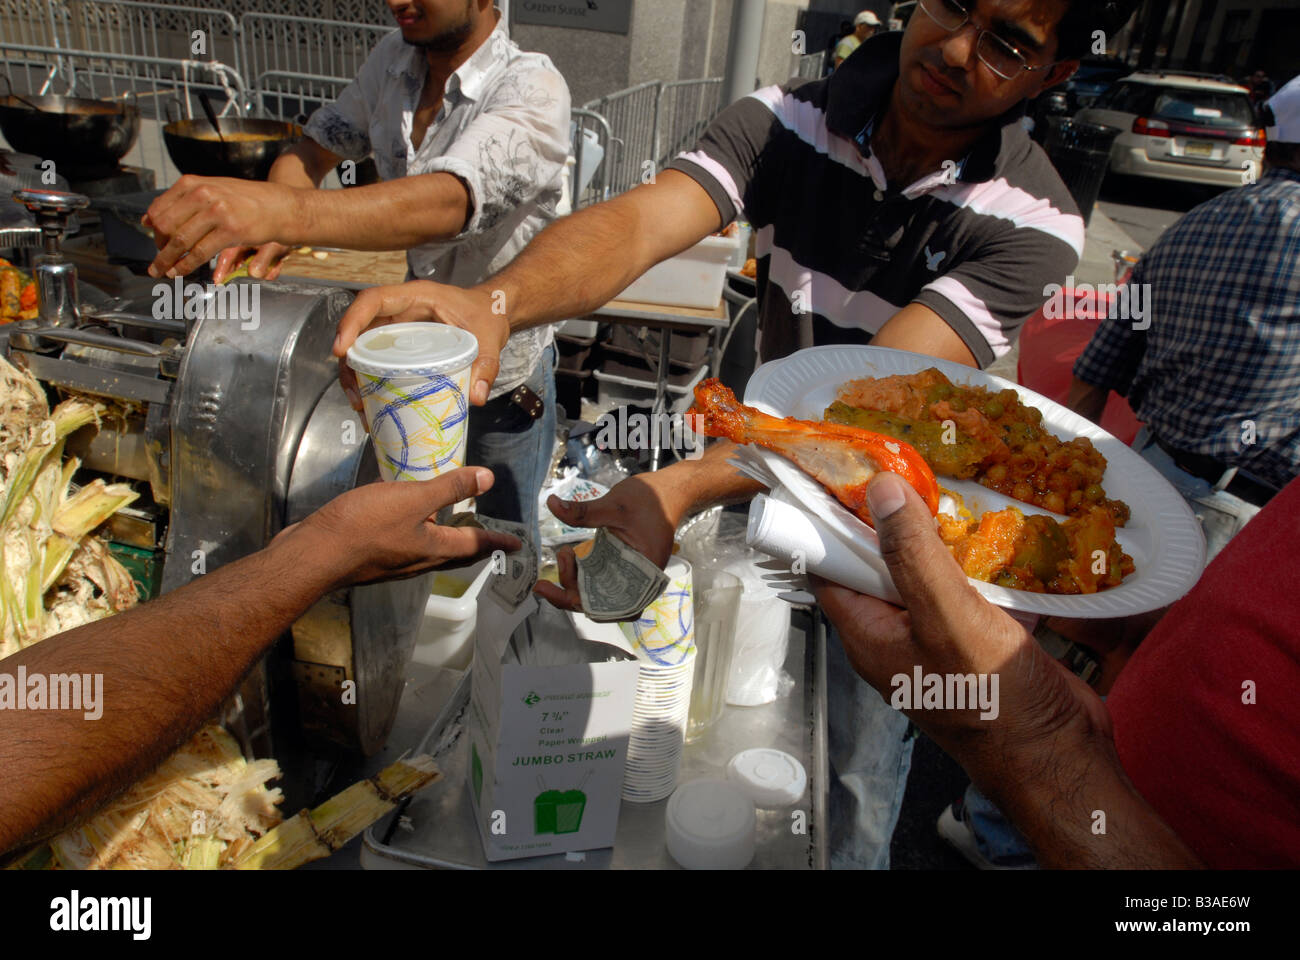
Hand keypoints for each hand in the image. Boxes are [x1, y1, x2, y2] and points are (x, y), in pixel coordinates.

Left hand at [143, 176, 297, 278]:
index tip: (155, 242)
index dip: (153, 229)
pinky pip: (200, 252)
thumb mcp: (211, 192)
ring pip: (181, 240)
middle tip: (158, 261)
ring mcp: (217, 211)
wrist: (280, 207)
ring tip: (161, 271)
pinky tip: (179, 273)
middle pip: (166, 225)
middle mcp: (202, 194)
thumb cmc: (245, 201)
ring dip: (166, 260)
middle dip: (158, 247)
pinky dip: (186, 265)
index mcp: (193, 183)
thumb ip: (182, 202)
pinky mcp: (230, 230)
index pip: (160, 208)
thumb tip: (148, 219)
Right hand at [283, 466, 520, 588]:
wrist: (313, 555)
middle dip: (475, 544)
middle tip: (491, 537)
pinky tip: (409, 520)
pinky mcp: (374, 556)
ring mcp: (395, 561)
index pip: (477, 544)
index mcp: (435, 549)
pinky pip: (407, 546)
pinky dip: (420, 534)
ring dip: (448, 540)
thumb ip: (449, 488)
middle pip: (456, 553)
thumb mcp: (412, 499)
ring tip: (455, 523)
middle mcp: (419, 561)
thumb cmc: (364, 526)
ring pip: (431, 551)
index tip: (517, 544)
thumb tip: (488, 479)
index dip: (498, 540)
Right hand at [333, 281, 507, 408]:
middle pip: (360, 331)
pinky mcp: (400, 346)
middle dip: (349, 362)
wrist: (492, 313)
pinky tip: (372, 405)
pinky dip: (370, 381)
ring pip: (364, 348)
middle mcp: (400, 311)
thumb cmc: (486, 314)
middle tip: (353, 394)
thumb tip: (476, 397)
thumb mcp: (490, 337)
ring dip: (355, 376)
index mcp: (415, 297)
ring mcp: (397, 329)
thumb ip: (486, 364)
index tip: (342, 349)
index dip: (352, 322)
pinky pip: (377, 359)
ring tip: (360, 407)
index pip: (373, 301)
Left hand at [533, 475, 679, 616]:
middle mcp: (638, 583)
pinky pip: (601, 582)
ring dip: (576, 582)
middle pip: (599, 604)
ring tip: (564, 554)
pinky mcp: (624, 568)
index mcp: (643, 574)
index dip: (574, 600)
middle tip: (557, 562)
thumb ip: (582, 512)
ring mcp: (631, 576)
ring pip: (598, 595)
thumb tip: (552, 504)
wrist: (668, 491)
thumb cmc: (649, 500)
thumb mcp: (613, 504)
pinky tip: (571, 558)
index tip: (548, 584)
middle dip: (570, 590)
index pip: (606, 606)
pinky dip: (584, 575)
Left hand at [811, 472, 1108, 773]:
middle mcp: (893, 636)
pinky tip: (986, 529)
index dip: (830, 521)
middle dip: (887, 519)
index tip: (846, 471)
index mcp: (868, 635)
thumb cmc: (993, 697)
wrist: (1057, 753)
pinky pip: (958, 588)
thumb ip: (912, 554)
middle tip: (905, 465)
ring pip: (920, 573)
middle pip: (875, 565)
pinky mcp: (973, 637)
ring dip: (932, 536)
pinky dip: (968, 558)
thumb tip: (880, 489)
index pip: (829, 567)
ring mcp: (934, 638)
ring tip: (943, 484)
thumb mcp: (947, 616)